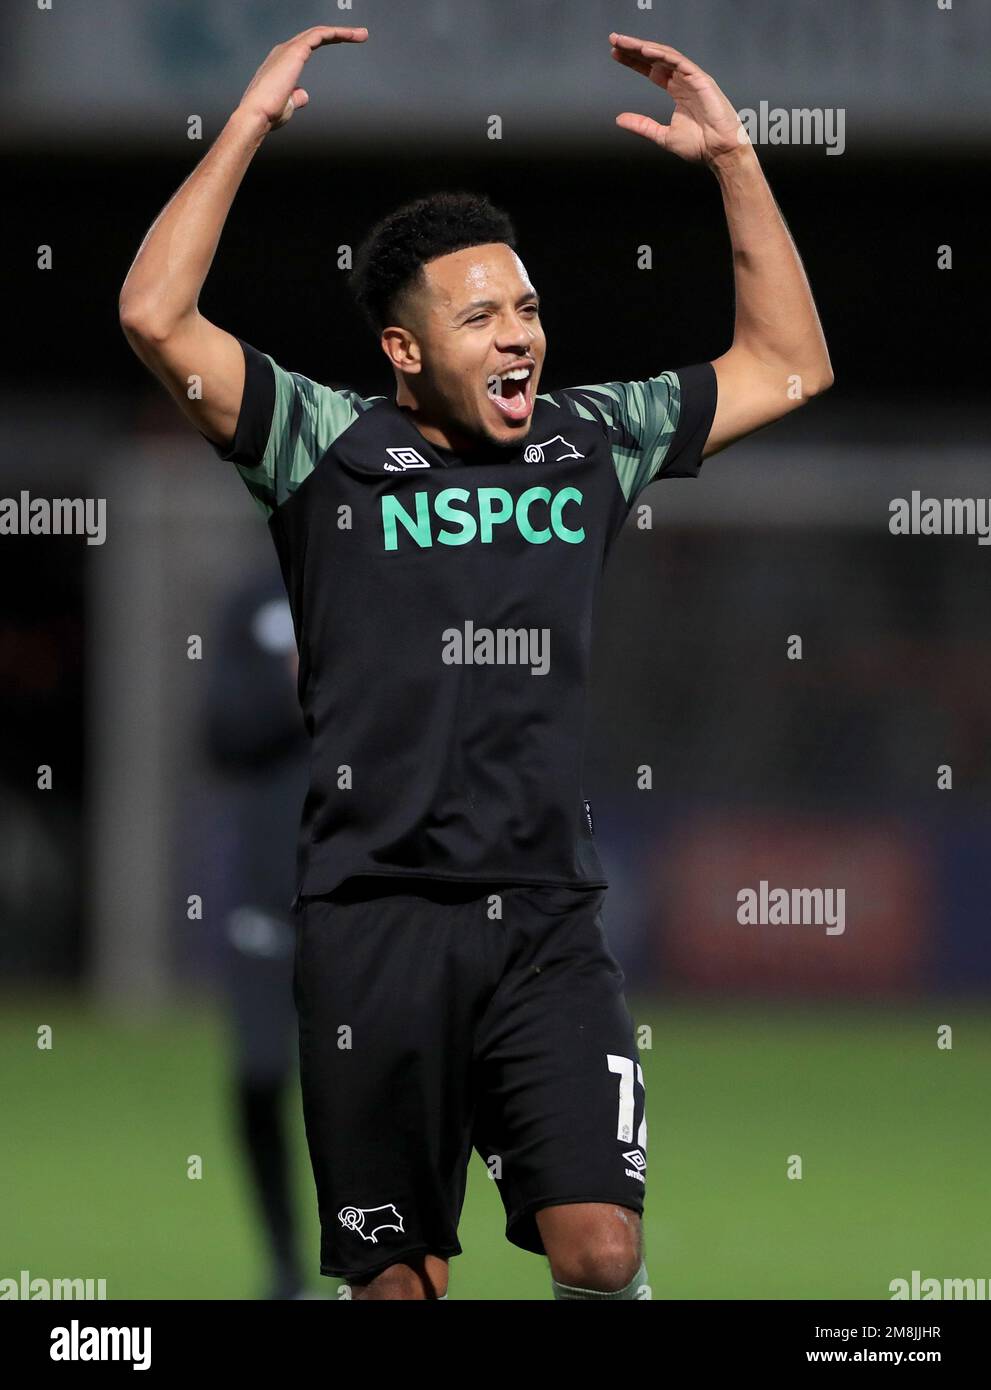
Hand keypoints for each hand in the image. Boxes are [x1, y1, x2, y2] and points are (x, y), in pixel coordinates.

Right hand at [238, 25, 367, 130]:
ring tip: (361, 34)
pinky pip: (318, 35)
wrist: (256, 114)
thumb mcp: (288, 105)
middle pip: (315, 35)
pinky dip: (335, 33)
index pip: (307, 45)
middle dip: (338, 33)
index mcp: (282, 62)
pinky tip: (349, 35)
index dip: (326, 41)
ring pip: (319, 32)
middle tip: (359, 34)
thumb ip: (297, 97)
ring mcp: (289, 49)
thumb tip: (304, 95)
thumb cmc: (268, 114)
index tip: (343, 42)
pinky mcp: (295, 51)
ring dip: (342, 31)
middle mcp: (284, 51)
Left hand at [609, 33, 746, 165]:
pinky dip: (663, 55)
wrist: (719, 152)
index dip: (634, 61)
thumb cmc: (699, 146)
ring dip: (644, 46)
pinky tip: (646, 50)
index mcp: (677, 91)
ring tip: (625, 42)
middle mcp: (683, 80)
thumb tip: (620, 119)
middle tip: (614, 40)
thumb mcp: (662, 135)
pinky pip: (679, 62)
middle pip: (655, 58)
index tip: (615, 54)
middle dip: (634, 48)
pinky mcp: (700, 79)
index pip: (651, 70)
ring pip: (665, 55)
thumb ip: (642, 125)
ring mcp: (692, 78)